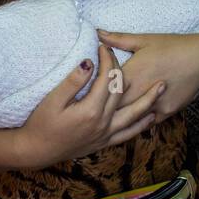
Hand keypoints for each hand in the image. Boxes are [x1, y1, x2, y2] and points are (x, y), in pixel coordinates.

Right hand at [15, 44, 163, 167]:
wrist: (36, 151)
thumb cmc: (41, 124)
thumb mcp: (52, 100)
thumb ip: (73, 81)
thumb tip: (89, 62)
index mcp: (91, 110)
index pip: (107, 78)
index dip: (108, 59)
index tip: (104, 46)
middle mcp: (103, 122)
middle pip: (121, 92)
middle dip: (124, 71)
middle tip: (125, 56)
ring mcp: (105, 134)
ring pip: (133, 115)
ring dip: (148, 101)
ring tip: (162, 88)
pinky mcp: (103, 142)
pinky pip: (128, 134)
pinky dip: (141, 125)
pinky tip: (150, 119)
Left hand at [97, 30, 198, 120]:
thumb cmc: (173, 46)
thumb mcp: (145, 40)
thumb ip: (118, 39)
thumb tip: (98, 33)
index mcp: (132, 73)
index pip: (105, 88)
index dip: (96, 91)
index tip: (87, 92)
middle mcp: (141, 91)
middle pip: (114, 107)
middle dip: (104, 108)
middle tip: (93, 109)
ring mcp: (154, 104)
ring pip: (130, 117)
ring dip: (120, 117)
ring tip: (106, 119)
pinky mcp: (166, 112)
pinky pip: (147, 121)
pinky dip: (138, 119)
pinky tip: (129, 120)